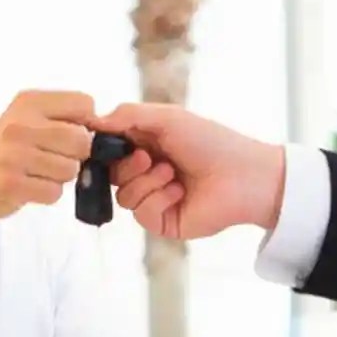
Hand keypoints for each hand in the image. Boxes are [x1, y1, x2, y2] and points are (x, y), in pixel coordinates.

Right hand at [0, 90, 95, 223]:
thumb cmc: (5, 151)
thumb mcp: (28, 120)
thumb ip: (62, 117)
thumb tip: (101, 125)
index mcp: (29, 102)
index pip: (84, 103)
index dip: (85, 123)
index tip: (68, 134)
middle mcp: (20, 124)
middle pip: (82, 139)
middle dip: (76, 155)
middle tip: (53, 158)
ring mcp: (15, 155)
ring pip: (71, 169)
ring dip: (61, 177)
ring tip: (38, 173)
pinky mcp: (12, 183)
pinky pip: (55, 191)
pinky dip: (48, 194)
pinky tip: (30, 187)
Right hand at [89, 103, 284, 239]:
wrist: (244, 176)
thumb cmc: (211, 141)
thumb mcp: (167, 118)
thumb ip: (127, 115)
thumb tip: (92, 120)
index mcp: (148, 146)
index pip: (110, 150)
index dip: (105, 148)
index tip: (104, 142)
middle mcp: (149, 173)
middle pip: (110, 175)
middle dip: (127, 166)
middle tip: (150, 158)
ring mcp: (156, 199)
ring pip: (123, 196)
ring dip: (146, 182)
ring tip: (172, 174)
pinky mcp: (164, 221)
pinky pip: (141, 214)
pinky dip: (157, 200)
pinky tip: (179, 192)